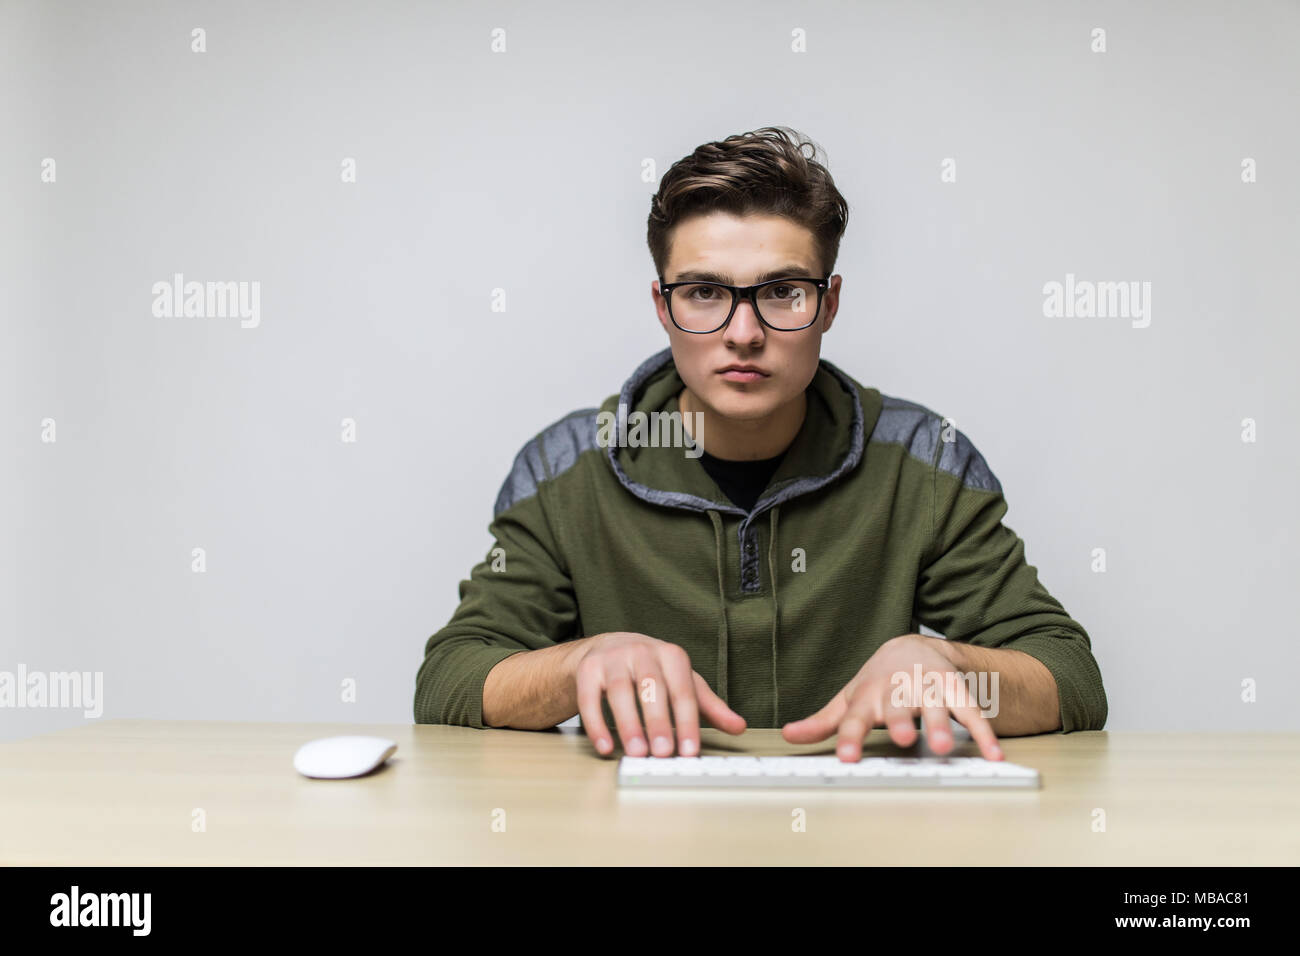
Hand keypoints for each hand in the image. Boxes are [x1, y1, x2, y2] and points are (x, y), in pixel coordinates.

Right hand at [573, 632, 745, 756]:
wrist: (608, 647)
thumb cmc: (652, 671)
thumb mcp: (683, 683)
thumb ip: (709, 707)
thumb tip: (739, 727)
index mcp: (672, 656)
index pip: (683, 691)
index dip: (687, 722)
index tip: (689, 751)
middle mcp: (642, 651)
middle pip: (651, 687)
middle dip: (658, 721)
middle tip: (662, 752)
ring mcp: (613, 658)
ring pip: (620, 691)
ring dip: (628, 723)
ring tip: (636, 752)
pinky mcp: (588, 669)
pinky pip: (589, 698)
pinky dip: (596, 724)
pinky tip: (605, 746)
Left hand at [781, 634, 1003, 761]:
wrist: (914, 647)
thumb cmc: (878, 683)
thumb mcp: (850, 698)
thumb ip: (823, 722)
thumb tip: (789, 736)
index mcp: (869, 696)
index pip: (855, 718)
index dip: (850, 737)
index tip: (847, 758)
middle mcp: (899, 690)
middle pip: (899, 707)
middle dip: (901, 721)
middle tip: (903, 739)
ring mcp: (930, 688)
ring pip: (936, 707)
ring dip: (940, 725)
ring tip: (942, 747)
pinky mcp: (957, 691)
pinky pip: (973, 712)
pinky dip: (984, 732)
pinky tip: (994, 754)